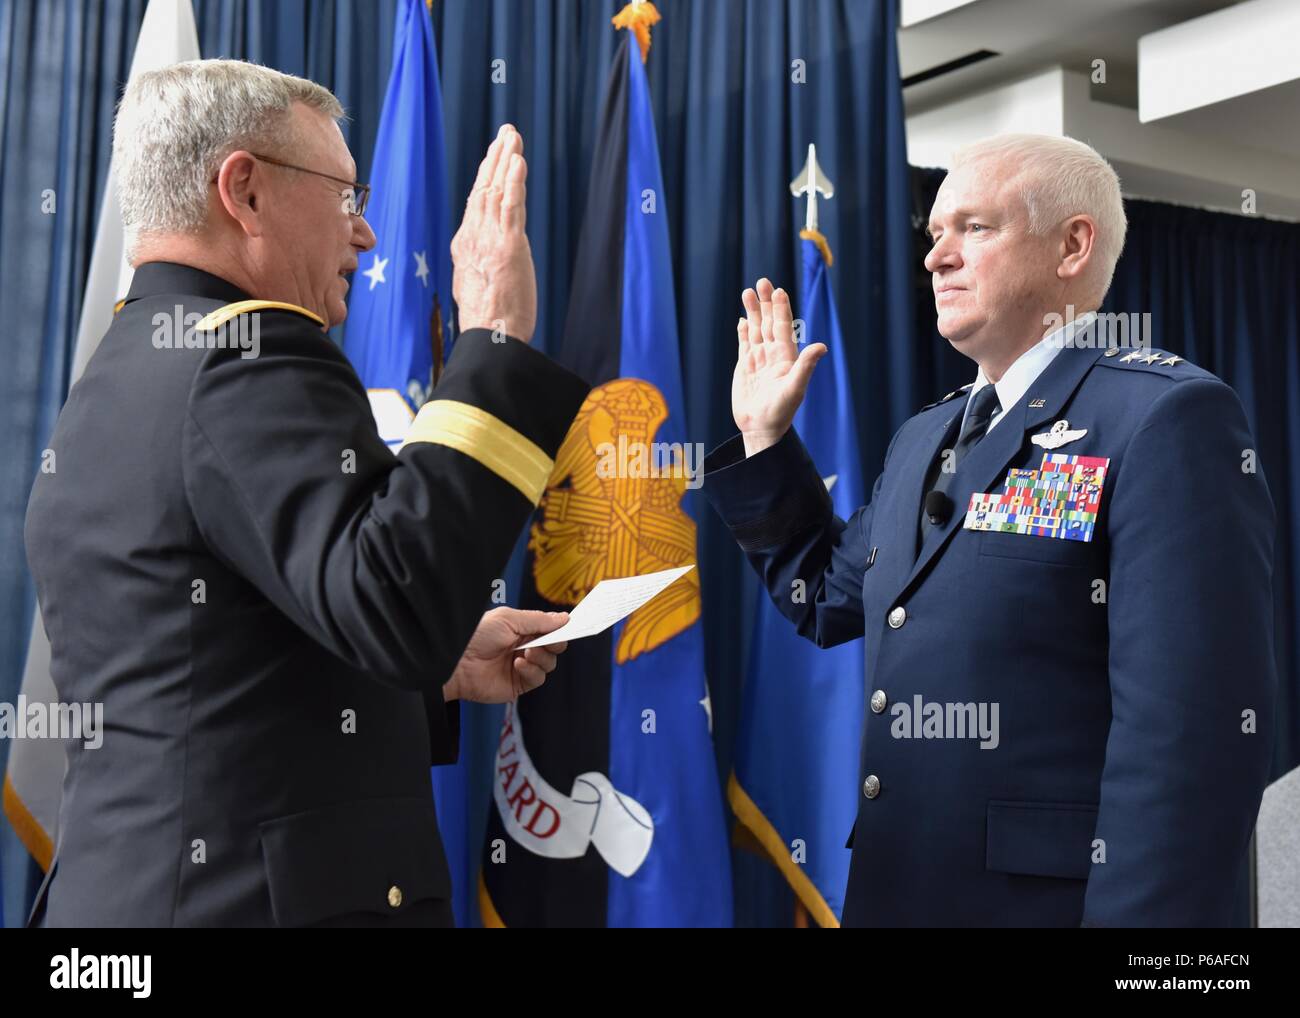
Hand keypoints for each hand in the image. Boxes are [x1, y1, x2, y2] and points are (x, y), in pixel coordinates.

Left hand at [443, 607, 568, 703]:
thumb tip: (563, 618)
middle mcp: (524, 647)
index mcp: (522, 629)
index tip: (572, 627)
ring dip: (542, 657)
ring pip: (549, 664)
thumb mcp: (509, 619)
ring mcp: (522, 667)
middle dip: (555, 643)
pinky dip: (532, 671)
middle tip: (549, 640)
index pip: (550, 629)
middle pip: (554, 647)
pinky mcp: (518, 685)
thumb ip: (538, 620)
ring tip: (526, 652)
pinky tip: (519, 664)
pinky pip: (538, 679)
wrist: (457, 663)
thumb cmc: (477, 636)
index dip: (561, 628)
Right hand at [451, 124, 537, 341]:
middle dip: (495, 158)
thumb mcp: (477, 288)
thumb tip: (485, 265)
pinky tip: (518, 161)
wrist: (490, 337)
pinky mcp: (508, 245)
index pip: (476, 204)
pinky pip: (510, 205)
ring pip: (496, 190)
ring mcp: (489, 239)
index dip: (486, 178)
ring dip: (505, 160)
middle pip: (483, 188)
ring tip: (513, 136)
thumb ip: (480, 268)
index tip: (495, 158)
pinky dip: (514, 180)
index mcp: (465, 246)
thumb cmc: (489, 323)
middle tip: (506, 134)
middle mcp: (473, 237)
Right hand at [732, 277, 825, 455]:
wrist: (761, 428)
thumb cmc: (781, 412)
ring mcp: (758, 361)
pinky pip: (744, 344)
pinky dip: (744, 332)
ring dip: (753, 312)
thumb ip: (806, 366)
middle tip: (762, 282)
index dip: (781, 309)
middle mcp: (773, 355)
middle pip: (769, 323)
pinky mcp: (745, 368)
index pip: (783, 327)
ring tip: (747, 292)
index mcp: (786, 357)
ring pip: (756, 330)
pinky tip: (742, 320)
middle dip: (765, 303)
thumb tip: (822, 346)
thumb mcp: (795, 388)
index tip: (779, 291)